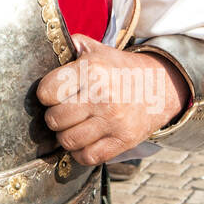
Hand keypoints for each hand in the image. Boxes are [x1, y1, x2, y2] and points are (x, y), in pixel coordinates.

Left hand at [36, 36, 188, 166]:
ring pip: (68, 140)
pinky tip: (84, 141)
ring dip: (65, 136)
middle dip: (54, 116)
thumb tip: (43, 47)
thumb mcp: (96, 50)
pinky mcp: (123, 140)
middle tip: (63, 112)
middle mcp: (102, 95)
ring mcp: (114, 120)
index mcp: (92, 70)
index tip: (54, 94)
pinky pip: (88, 156)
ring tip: (73, 126)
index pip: (47, 92)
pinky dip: (80, 153)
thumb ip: (70, 46)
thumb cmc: (119, 68)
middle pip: (54, 119)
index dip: (46, 94)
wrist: (160, 85)